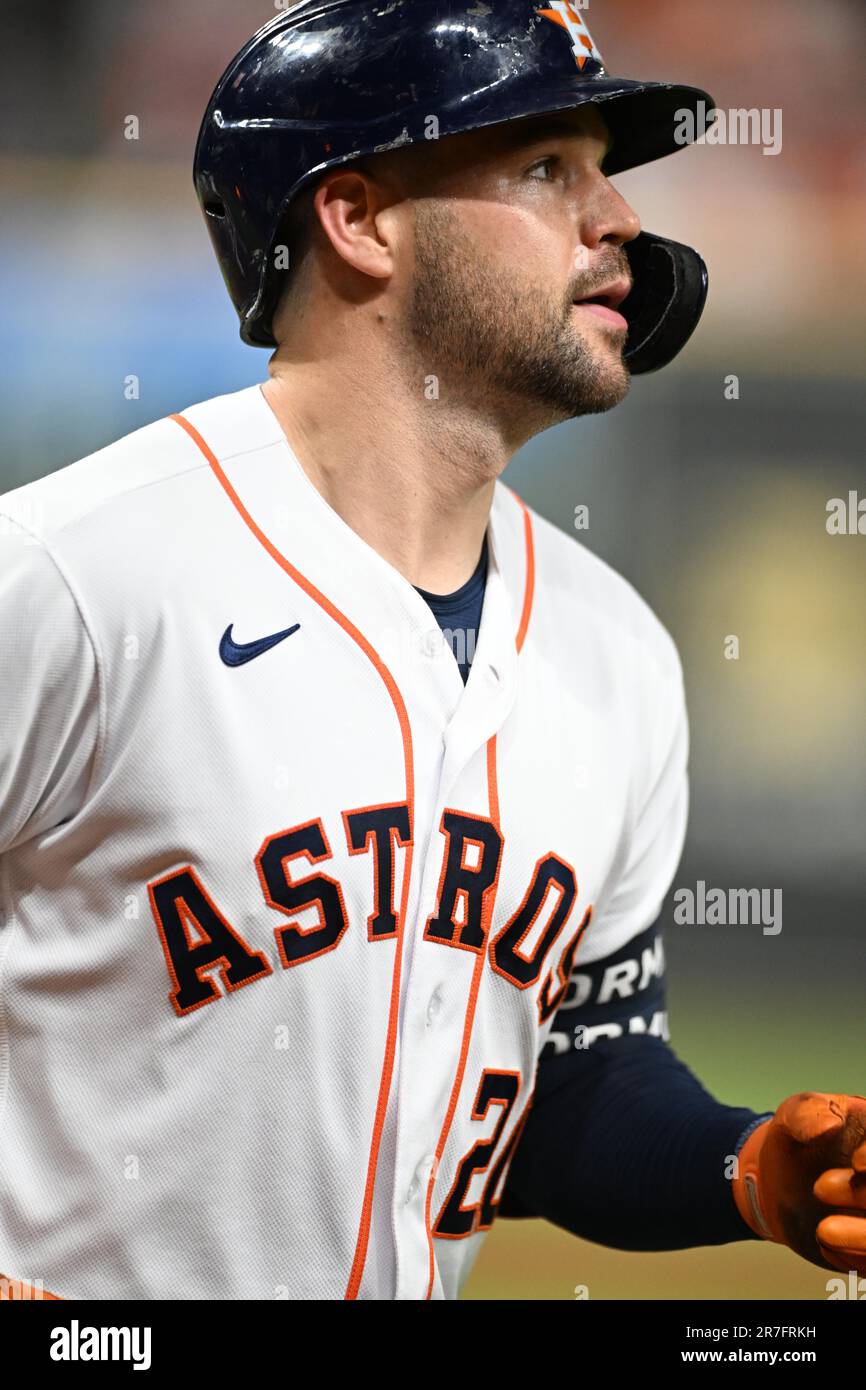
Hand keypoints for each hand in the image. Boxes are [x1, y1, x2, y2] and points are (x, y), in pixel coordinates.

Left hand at [732, 1092, 865, 1272]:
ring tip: (822, 1231)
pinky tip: (827, 1247)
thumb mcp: (794, 1116)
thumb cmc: (795, 1140)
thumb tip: (830, 1124)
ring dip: (863, 1238)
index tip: (856, 1163)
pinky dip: (857, 1260)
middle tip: (819, 1188)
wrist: (778, 1181)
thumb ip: (808, 1113)